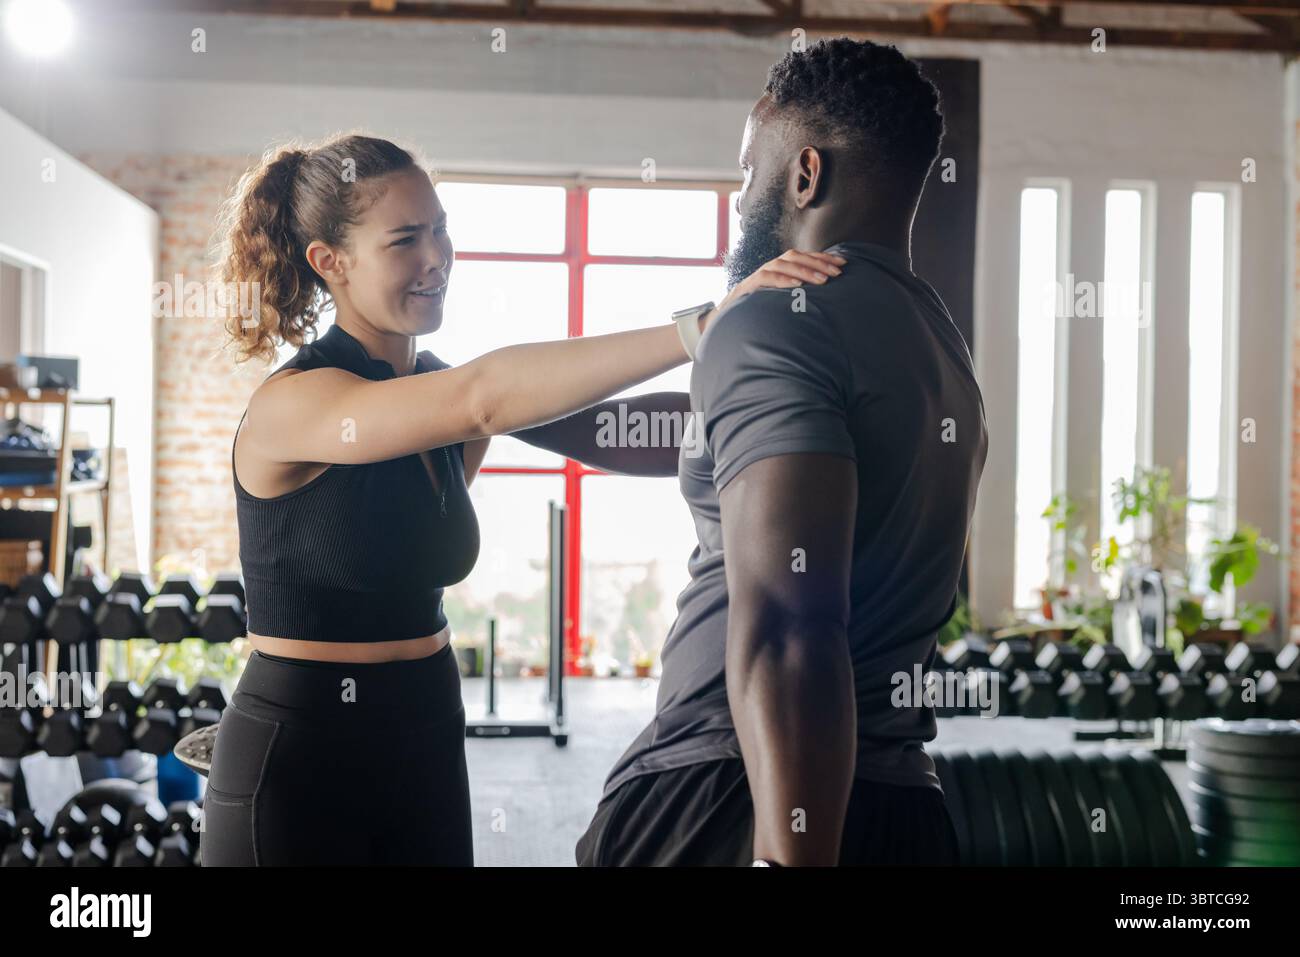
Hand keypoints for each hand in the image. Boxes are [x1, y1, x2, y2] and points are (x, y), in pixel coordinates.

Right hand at [700, 249, 845, 333]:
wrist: (727, 321)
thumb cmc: (759, 312)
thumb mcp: (783, 301)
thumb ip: (799, 295)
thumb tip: (827, 295)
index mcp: (781, 269)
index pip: (804, 257)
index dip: (824, 258)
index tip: (844, 264)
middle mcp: (770, 267)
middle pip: (796, 256)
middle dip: (818, 263)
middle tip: (837, 273)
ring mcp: (759, 275)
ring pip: (783, 264)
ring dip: (804, 270)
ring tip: (821, 280)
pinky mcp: (749, 286)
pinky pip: (767, 278)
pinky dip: (783, 280)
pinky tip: (797, 285)